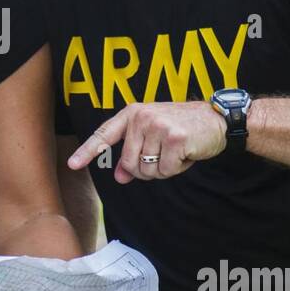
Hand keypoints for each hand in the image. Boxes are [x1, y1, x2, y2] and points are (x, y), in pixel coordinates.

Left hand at [68, 101, 225, 182]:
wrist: (217, 119)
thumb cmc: (183, 128)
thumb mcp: (153, 136)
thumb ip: (134, 153)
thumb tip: (120, 176)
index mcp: (133, 113)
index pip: (105, 134)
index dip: (88, 151)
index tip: (72, 165)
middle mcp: (142, 117)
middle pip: (129, 163)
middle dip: (145, 169)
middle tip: (163, 156)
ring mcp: (158, 126)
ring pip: (147, 170)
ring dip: (162, 169)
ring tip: (176, 151)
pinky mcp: (175, 139)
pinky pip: (166, 170)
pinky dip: (177, 169)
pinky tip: (186, 153)